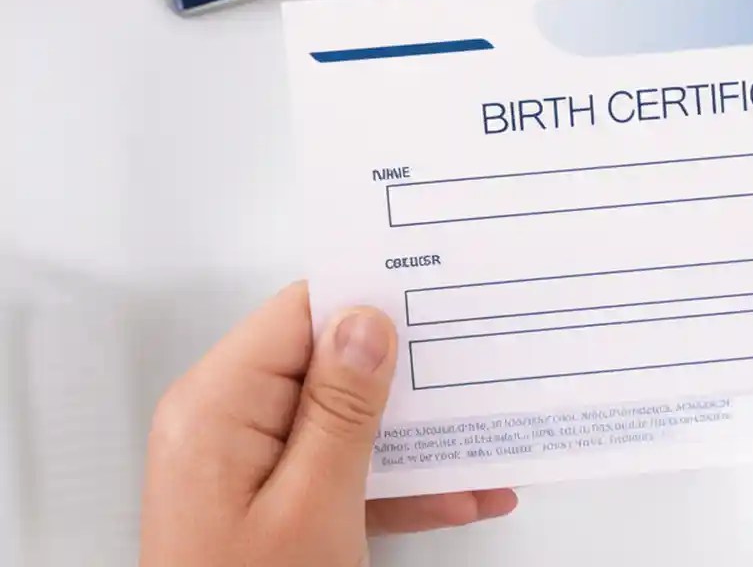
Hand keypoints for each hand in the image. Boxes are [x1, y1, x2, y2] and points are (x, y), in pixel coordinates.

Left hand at [140, 282, 517, 566]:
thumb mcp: (313, 506)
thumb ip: (341, 410)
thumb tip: (364, 325)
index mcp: (217, 408)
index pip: (300, 316)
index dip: (367, 304)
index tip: (431, 305)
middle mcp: (223, 426)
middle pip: (327, 368)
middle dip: (403, 379)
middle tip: (471, 376)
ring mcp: (248, 468)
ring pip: (344, 424)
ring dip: (411, 440)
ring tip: (478, 445)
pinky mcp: (271, 503)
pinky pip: (339, 472)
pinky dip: (393, 484)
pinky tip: (452, 495)